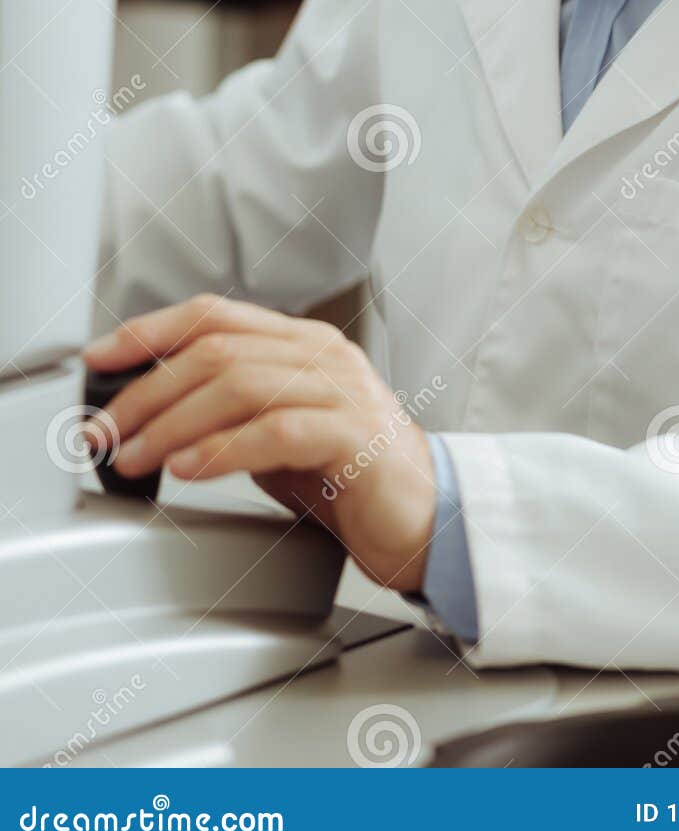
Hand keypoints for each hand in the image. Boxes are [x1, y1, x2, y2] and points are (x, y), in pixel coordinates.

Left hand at [83, 294, 436, 590]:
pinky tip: (188, 470)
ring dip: (172, 424)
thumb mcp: (278, 432)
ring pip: (240, 384)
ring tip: (134, 457)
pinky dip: (223, 449)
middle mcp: (322, 356)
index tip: (98, 359)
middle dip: (146, 391)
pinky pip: (277, 432)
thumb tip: (148, 417)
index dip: (149, 331)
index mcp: (301, 343)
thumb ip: (229, 413)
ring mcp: (342, 391)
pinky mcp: (355, 436)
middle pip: (216, 350)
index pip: (214, 314)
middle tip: (104, 431)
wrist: (428, 516)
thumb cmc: (350, 477)